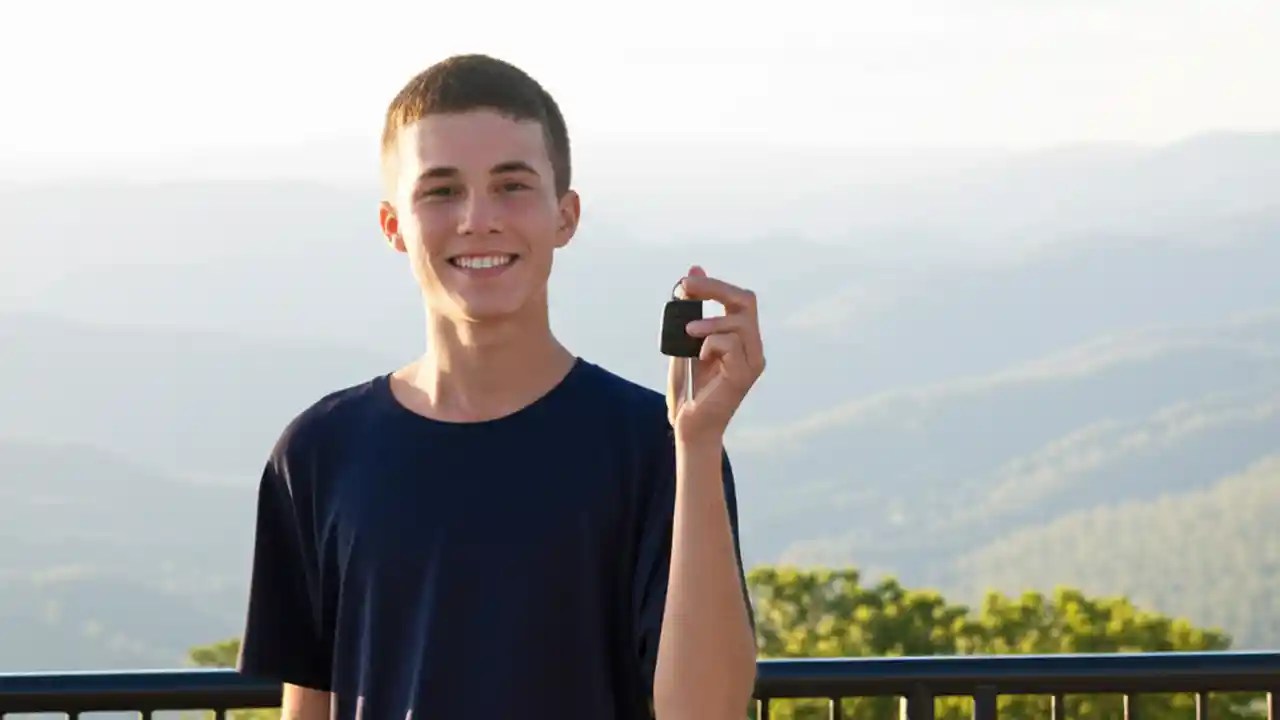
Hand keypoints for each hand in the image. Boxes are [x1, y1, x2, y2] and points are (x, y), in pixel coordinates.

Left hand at [666, 266, 765, 443]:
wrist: (690, 426)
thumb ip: (691, 310)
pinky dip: (710, 344)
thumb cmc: (689, 387)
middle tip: (687, 288)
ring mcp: (752, 362)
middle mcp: (753, 348)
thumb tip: (694, 270)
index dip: (715, 285)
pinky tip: (699, 358)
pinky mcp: (744, 376)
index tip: (687, 282)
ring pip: (739, 322)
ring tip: (687, 333)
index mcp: (742, 338)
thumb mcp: (686, 341)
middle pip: (746, 301)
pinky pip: (730, 345)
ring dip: (708, 323)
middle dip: (715, 289)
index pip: (740, 299)